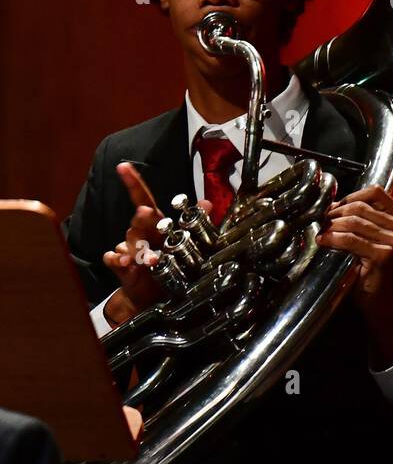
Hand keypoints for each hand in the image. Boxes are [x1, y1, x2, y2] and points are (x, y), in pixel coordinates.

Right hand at [101, 162, 209, 326]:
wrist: (155, 297)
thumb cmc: (169, 266)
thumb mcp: (186, 243)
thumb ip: (196, 222)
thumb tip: (208, 203)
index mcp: (154, 225)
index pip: (142, 199)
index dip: (133, 182)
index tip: (123, 167)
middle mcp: (140, 235)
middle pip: (138, 221)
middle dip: (141, 218)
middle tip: (145, 214)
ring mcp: (130, 250)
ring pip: (128, 241)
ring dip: (139, 248)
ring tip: (150, 256)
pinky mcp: (123, 267)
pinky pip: (114, 259)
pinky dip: (118, 260)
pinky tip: (125, 262)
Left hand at [316, 183, 392, 312]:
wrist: (379, 299)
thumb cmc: (371, 267)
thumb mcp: (372, 235)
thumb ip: (361, 217)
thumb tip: (333, 203)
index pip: (376, 192)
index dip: (352, 196)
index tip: (336, 207)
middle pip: (361, 207)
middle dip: (337, 213)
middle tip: (323, 221)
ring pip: (354, 222)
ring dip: (332, 226)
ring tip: (322, 232)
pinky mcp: (383, 255)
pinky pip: (350, 240)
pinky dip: (333, 239)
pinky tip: (323, 241)